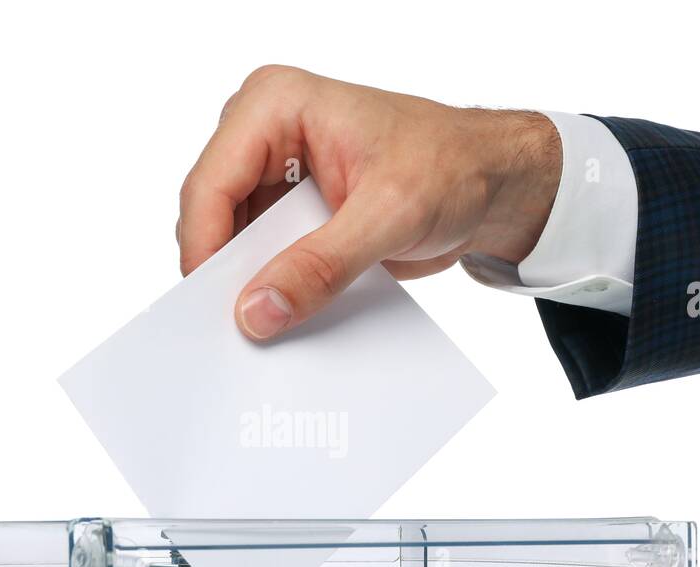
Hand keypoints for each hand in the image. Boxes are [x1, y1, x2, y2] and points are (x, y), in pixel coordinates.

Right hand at [177, 66, 561, 340]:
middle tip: (238, 328)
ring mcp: (273, 176)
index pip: (211, 183)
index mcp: (275, 106)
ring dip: (248, 286)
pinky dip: (272, 289)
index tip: (215, 307)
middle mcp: (263, 135)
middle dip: (225, 272)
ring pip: (231, 243)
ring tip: (265, 326)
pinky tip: (286, 314)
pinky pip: (261, 258)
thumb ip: (320, 265)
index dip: (205, 248)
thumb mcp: (389, 216)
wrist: (494, 183)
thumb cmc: (454, 166)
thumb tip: (258, 311)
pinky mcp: (289, 213)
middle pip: (212, 215)